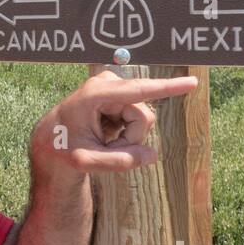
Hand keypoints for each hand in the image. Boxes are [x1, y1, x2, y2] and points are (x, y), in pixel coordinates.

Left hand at [30, 70, 199, 173]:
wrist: (51, 140)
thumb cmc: (63, 149)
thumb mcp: (85, 162)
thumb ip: (118, 161)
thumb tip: (153, 155)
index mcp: (94, 95)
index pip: (137, 91)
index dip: (167, 88)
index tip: (193, 82)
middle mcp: (106, 84)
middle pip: (143, 117)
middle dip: (131, 139)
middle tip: (104, 147)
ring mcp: (113, 87)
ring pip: (143, 119)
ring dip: (127, 137)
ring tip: (103, 139)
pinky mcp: (118, 93)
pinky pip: (138, 117)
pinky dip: (125, 132)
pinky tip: (106, 131)